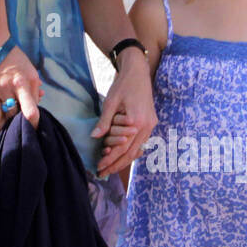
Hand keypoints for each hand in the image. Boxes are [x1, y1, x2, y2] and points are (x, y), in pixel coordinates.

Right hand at [0, 40, 40, 138]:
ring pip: (6, 113)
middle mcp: (18, 84)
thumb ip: (33, 87)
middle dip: (22, 124)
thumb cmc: (12, 57)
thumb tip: (40, 99)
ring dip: (6, 125)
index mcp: (30, 80)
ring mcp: (3, 86)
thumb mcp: (29, 69)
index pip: (34, 106)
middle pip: (22, 111)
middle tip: (22, 135)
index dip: (35, 121)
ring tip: (6, 137)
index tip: (33, 129)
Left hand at [93, 49, 156, 176]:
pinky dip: (131, 150)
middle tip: (103, 174)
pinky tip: (122, 156)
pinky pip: (141, 142)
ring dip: (124, 160)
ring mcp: (151, 125)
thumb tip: (94, 137)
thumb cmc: (122, 85)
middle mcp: (146, 126)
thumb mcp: (110, 102)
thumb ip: (104, 121)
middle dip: (116, 165)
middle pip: (131, 153)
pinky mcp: (151, 123)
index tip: (99, 167)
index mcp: (136, 121)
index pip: (122, 148)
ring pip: (137, 150)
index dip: (110, 160)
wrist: (138, 72)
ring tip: (110, 168)